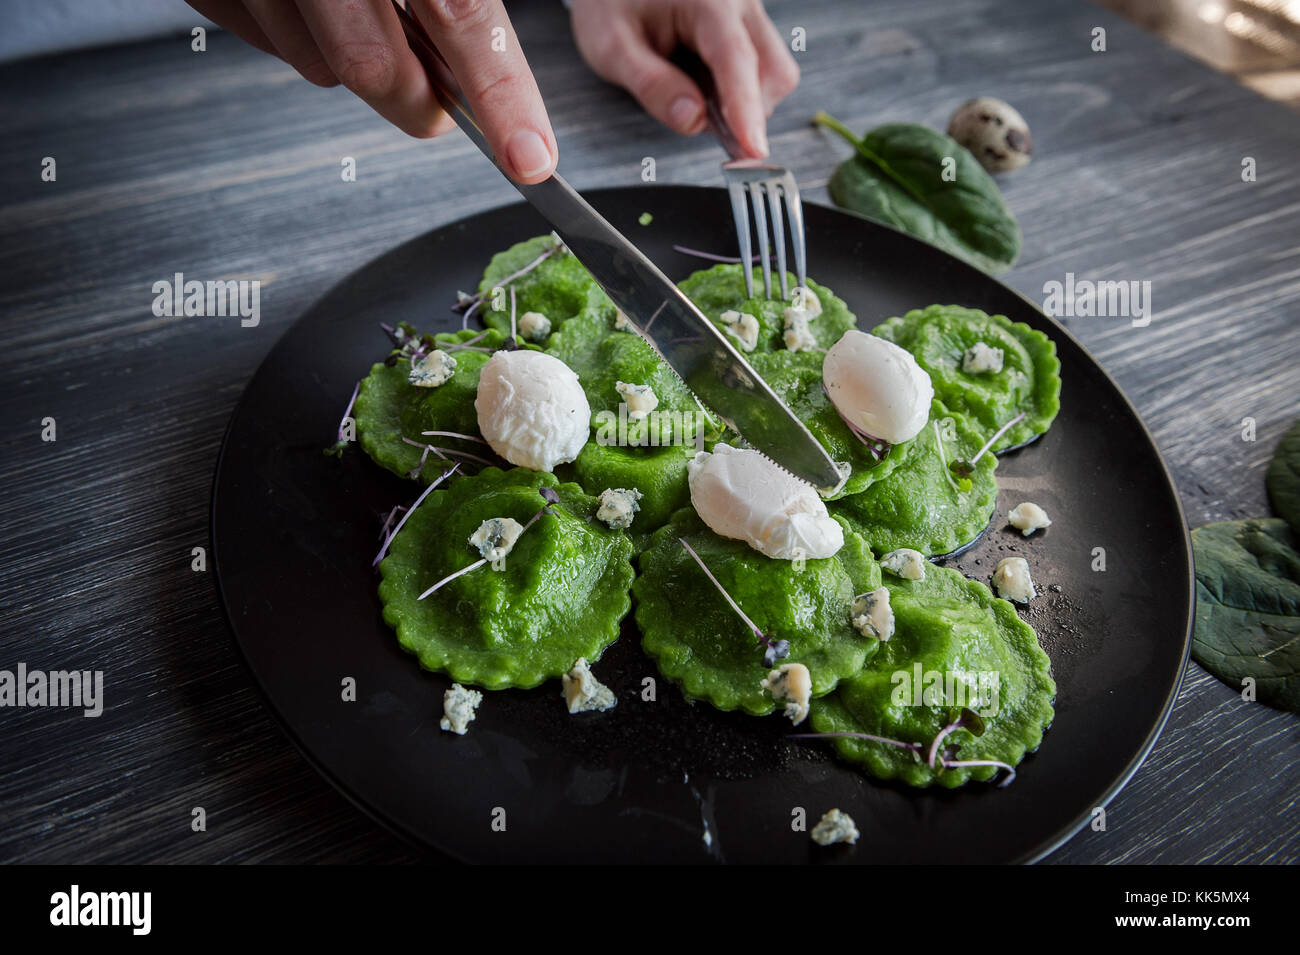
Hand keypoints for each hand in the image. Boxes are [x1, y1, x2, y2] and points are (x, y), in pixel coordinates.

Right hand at [187, 0, 557, 182]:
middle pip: (373, 66)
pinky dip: (294, 33)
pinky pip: (261, 37)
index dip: (501, 94)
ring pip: (316, 65)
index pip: (461, 13)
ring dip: (349, 59)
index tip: (528, 155)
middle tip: (439, 100)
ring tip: (360, 6)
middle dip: (415, 99)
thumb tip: (487, 58)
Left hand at [568, 0, 799, 157]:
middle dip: (745, 110)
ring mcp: (748, 14)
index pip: (737, 58)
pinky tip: (700, 82)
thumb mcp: (612, 46)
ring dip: (741, 102)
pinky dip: (736, 92)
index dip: (746, 110)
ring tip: (689, 88)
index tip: (752, 150)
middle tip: (693, 114)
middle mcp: (739, 2)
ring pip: (774, 75)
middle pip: (772, 71)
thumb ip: (651, 85)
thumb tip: (693, 120)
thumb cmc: (611, 4)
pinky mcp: (748, 29)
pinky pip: (761, 71)